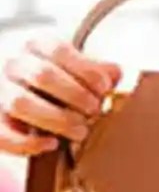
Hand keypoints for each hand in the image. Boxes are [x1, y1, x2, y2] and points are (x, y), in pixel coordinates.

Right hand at [0, 38, 119, 154]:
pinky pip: (2, 133)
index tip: (105, 88)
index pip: (58, 50)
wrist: (31, 100)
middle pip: (42, 75)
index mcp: (37, 47)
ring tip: (81, 131)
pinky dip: (27, 142)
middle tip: (95, 111)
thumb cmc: (64, 85)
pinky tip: (52, 144)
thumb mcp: (81, 73)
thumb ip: (99, 71)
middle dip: (74, 95)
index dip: (85, 69)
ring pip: (20, 102)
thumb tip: (115, 73)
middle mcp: (14, 65)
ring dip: (56, 119)